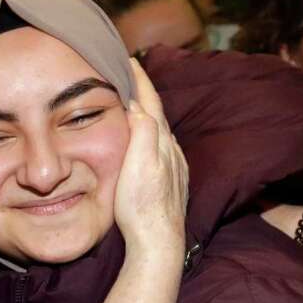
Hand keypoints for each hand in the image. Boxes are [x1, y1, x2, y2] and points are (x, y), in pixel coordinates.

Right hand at [113, 59, 187, 258]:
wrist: (158, 242)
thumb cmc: (142, 206)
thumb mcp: (139, 165)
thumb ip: (142, 132)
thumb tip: (137, 106)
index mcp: (161, 143)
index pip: (151, 102)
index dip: (140, 80)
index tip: (128, 60)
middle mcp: (172, 151)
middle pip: (157, 113)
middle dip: (143, 93)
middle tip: (128, 75)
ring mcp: (174, 167)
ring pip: (160, 132)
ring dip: (147, 115)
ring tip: (133, 105)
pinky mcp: (172, 182)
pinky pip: (161, 149)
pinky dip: (151, 136)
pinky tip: (146, 144)